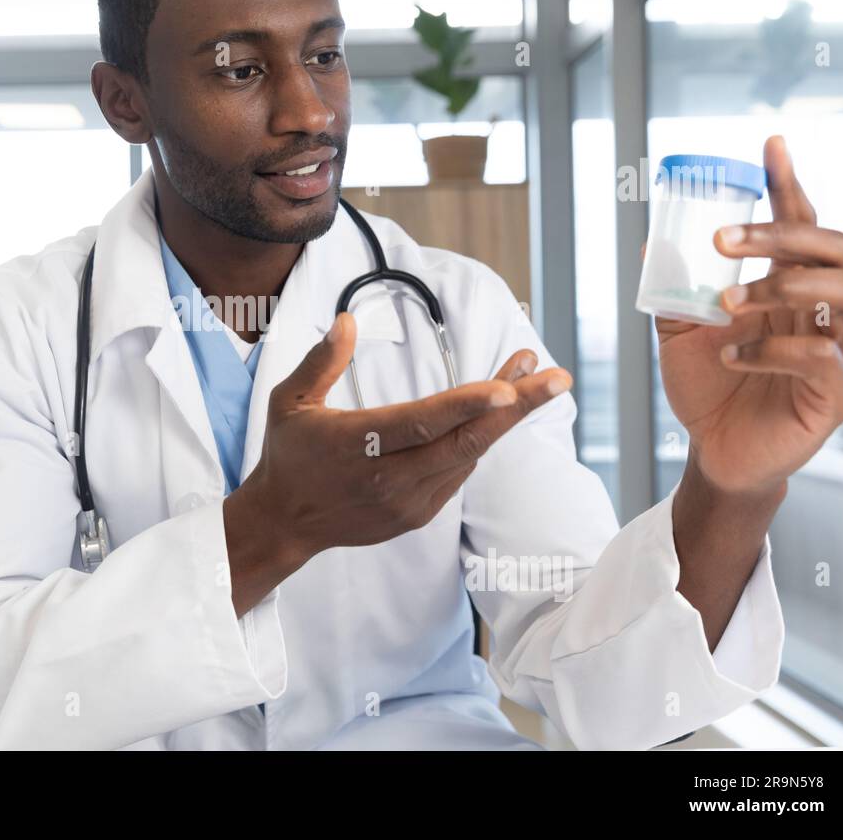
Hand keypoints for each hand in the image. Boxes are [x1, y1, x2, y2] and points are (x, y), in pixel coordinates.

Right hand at [225, 311, 570, 602]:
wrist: (284, 523)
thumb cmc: (288, 455)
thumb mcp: (290, 402)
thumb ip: (321, 361)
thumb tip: (348, 320)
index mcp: (358, 445)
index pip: (422, 423)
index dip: (467, 405)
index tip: (507, 386)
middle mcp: (389, 478)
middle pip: (465, 441)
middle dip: (518, 407)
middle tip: (558, 378)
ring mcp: (408, 502)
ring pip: (469, 456)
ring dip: (505, 419)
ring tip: (535, 379)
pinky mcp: (418, 516)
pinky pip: (458, 473)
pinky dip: (478, 442)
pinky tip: (494, 414)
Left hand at [656, 135, 842, 496]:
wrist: (714, 452)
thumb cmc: (708, 387)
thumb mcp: (679, 333)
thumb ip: (672, 291)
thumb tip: (653, 244)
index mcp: (791, 288)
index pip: (802, 225)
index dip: (790, 184)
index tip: (770, 144)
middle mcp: (824, 312)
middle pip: (834, 247)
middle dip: (781, 233)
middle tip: (722, 240)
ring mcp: (839, 352)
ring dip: (780, 287)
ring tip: (724, 304)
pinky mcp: (837, 395)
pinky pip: (823, 358)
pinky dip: (773, 349)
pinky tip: (732, 356)